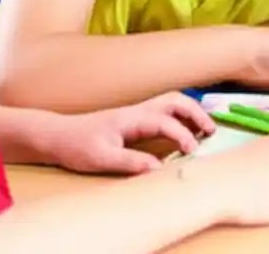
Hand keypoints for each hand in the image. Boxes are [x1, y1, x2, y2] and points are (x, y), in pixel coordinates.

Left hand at [44, 92, 215, 173]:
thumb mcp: (101, 158)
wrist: (57, 135)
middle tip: (211, 131)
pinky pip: (163, 111)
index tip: (192, 152)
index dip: (183, 135)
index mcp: (132, 118)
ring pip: (171, 103)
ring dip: (190, 112)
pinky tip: (183, 131)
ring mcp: (136, 113)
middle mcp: (137, 111)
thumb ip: (131, 161)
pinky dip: (180, 116)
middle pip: (175, 101)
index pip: (166, 121)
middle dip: (196, 113)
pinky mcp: (133, 119)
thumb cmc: (77, 145)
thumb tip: (158, 167)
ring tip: (204, 129)